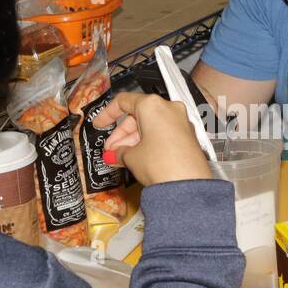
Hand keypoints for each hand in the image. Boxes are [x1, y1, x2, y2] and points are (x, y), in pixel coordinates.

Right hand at [93, 91, 213, 186]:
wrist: (187, 185)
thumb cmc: (161, 164)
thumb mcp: (131, 157)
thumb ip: (119, 152)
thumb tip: (115, 154)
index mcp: (152, 105)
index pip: (123, 102)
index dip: (107, 114)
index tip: (99, 124)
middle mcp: (169, 108)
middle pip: (138, 115)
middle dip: (121, 135)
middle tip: (110, 150)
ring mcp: (181, 122)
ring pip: (151, 125)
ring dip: (134, 140)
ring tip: (121, 158)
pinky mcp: (188, 136)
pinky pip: (163, 134)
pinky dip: (149, 143)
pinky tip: (138, 158)